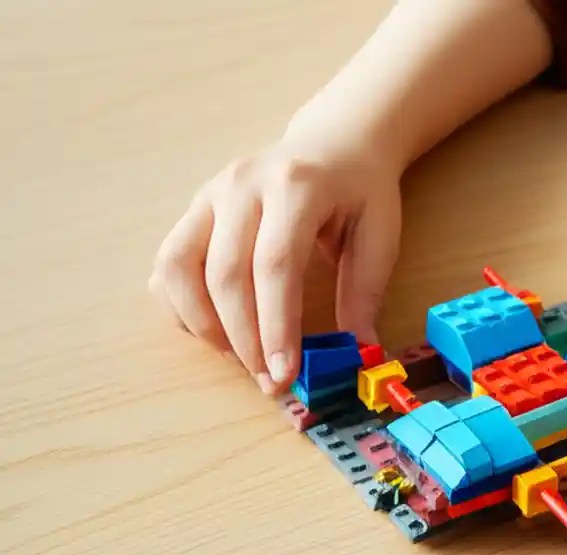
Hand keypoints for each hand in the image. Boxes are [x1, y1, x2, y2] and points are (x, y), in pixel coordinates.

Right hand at [148, 138, 401, 392]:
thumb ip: (366, 289)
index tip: (283, 373)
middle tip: (267, 381)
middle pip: (226, 274)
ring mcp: (209, 194)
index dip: (276, 325)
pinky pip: (168, 265)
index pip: (276, 265)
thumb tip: (358, 350)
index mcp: (296, 186)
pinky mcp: (192, 209)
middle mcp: (242, 184)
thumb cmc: (359, 190)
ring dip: (204, 325)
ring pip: (179, 268)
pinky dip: (181, 306)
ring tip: (240, 357)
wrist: (334, 141)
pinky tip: (215, 330)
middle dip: (243, 338)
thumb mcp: (380, 231)